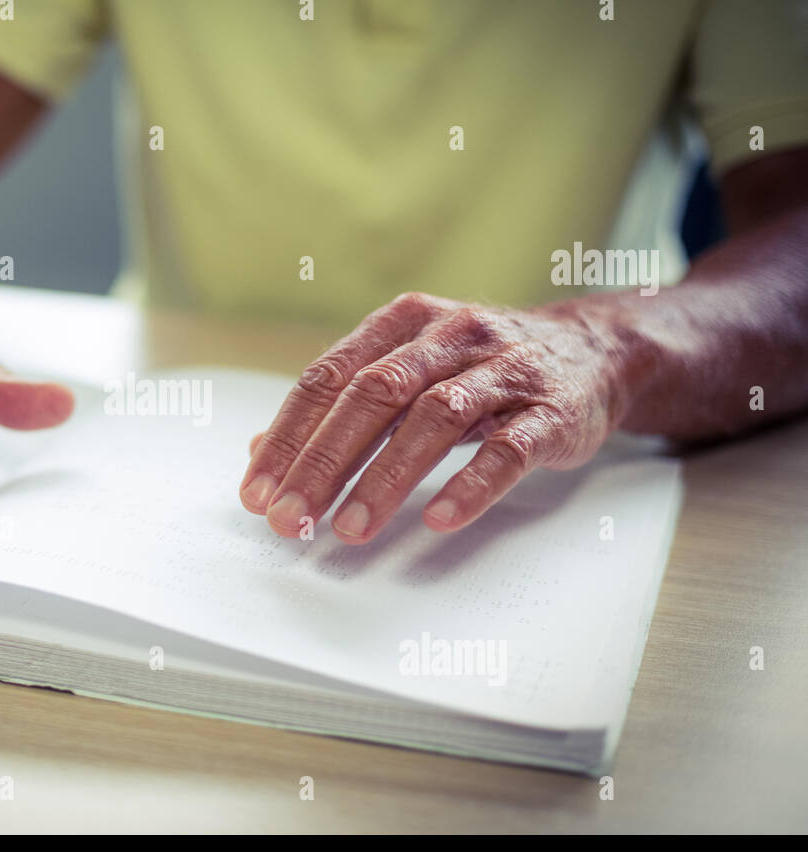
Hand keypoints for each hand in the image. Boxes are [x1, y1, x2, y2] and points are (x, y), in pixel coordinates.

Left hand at [239, 292, 637, 542]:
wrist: (594, 350)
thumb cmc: (480, 368)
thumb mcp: (408, 370)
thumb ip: (340, 406)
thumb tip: (261, 453)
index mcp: (402, 323)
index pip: (329, 379)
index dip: (287, 437)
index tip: (257, 491)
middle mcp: (450, 336)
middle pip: (373, 397)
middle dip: (323, 462)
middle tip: (290, 519)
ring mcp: (504, 370)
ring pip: (435, 418)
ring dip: (386, 477)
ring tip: (350, 529)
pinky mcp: (552, 410)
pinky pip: (508, 448)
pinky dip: (470, 484)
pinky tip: (437, 518)